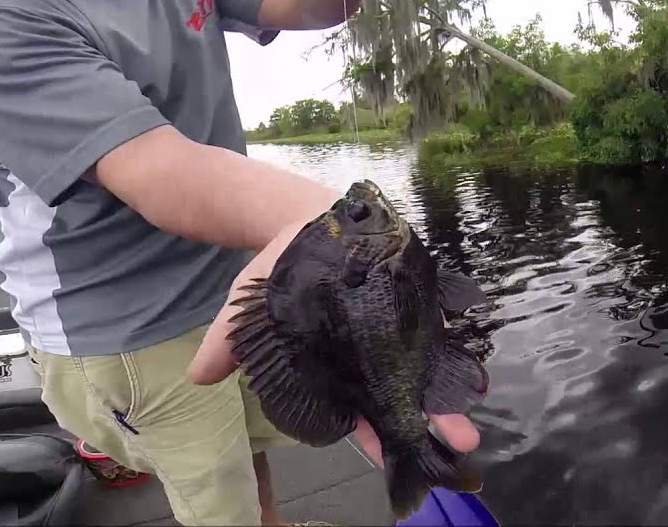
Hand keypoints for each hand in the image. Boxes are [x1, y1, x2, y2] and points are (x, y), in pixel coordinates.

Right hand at [187, 223, 479, 465]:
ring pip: (425, 369)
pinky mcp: (414, 295)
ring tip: (465, 426)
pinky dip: (450, 349)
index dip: (370, 432)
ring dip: (445, 395)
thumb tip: (198, 376)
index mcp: (335, 364)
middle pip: (401, 394)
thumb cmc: (279, 268)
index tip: (384, 452)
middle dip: (426, 422)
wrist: (306, 216)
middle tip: (453, 445)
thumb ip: (231, 338)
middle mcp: (371, 351)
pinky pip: (435, 326)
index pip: (357, 408)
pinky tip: (469, 374)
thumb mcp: (249, 301)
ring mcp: (397, 324)